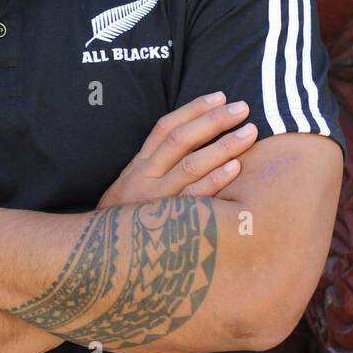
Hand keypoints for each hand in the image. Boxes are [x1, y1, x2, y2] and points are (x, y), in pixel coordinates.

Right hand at [97, 92, 257, 208]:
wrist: (102, 256)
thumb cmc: (128, 218)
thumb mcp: (133, 186)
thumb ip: (158, 165)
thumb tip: (195, 140)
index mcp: (139, 165)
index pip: (165, 127)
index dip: (193, 109)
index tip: (220, 96)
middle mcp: (146, 177)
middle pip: (181, 140)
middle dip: (213, 120)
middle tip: (242, 108)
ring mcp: (156, 200)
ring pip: (190, 165)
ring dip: (223, 146)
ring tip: (249, 132)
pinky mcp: (168, 224)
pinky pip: (194, 199)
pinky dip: (215, 181)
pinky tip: (236, 167)